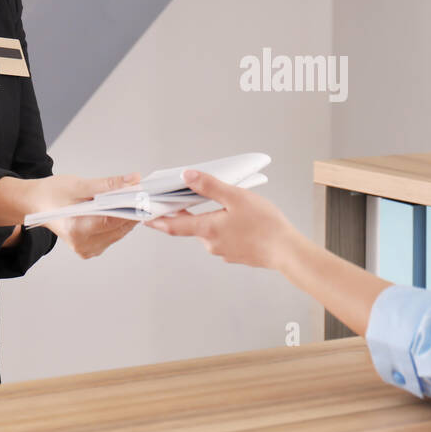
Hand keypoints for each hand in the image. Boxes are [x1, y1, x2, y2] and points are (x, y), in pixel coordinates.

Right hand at [33, 172, 142, 258]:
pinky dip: (118, 223)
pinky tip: (119, 210)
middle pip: (118, 228)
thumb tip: (133, 180)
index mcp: (76, 229)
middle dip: (131, 210)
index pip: (112, 220)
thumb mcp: (79, 185)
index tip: (144, 195)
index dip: (131, 207)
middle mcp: (83, 244)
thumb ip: (108, 184)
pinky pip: (112, 235)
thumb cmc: (53, 194)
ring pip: (118, 233)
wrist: (37, 204)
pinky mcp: (90, 249)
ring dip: (127, 217)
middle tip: (141, 194)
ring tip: (132, 200)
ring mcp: (87, 249)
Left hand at [143, 169, 301, 270]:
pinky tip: (242, 221)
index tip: (144, 217)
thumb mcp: (236, 197)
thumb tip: (188, 176)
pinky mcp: (236, 255)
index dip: (157, 220)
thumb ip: (210, 186)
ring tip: (230, 207)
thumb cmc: (265, 225)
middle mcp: (211, 244)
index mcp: (207, 228)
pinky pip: (225, 239)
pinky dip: (227, 228)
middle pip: (192, 226)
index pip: (173, 225)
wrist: (287, 251)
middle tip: (191, 198)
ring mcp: (223, 251)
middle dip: (191, 213)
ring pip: (210, 232)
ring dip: (213, 220)